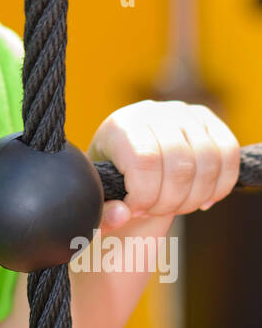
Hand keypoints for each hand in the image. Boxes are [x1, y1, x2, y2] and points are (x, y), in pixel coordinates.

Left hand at [87, 99, 241, 235]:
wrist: (127, 164)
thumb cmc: (109, 184)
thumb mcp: (98, 200)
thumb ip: (101, 215)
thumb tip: (123, 213)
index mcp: (119, 127)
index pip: (145, 161)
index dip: (145, 196)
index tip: (135, 210)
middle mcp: (152, 112)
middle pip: (180, 164)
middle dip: (170, 201)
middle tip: (154, 211)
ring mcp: (182, 113)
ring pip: (208, 162)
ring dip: (195, 196)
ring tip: (174, 206)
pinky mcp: (207, 120)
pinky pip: (228, 154)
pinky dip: (220, 185)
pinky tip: (202, 200)